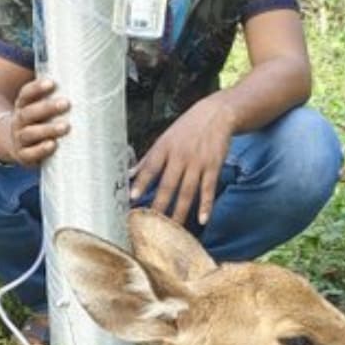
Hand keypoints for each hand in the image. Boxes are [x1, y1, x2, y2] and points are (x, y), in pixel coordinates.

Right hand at [9, 78, 70, 166]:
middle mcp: (18, 121)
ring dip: (47, 130)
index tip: (52, 83)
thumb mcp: (39, 108)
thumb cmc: (38, 122)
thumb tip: (85, 82)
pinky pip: (30, 154)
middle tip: (66, 103)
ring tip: (65, 126)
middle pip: (28, 113)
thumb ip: (56, 97)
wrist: (16, 145)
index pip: (26, 94)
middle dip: (47, 108)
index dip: (37, 88)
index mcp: (22, 106)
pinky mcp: (23, 155)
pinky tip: (53, 145)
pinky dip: (40, 150)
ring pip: (29, 133)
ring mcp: (19, 139)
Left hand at [129, 96, 233, 224]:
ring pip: (187, 191)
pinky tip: (202, 220)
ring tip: (173, 230)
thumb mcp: (164, 138)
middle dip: (159, 205)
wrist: (216, 114)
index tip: (131, 197)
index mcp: (164, 148)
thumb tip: (128, 174)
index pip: (150, 167)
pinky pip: (208, 189)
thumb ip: (148, 158)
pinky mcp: (213, 166)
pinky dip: (206, 205)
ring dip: (180, 211)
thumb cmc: (186, 128)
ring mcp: (197, 162)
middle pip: (168, 185)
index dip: (141, 182)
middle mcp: (180, 156)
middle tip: (150, 225)